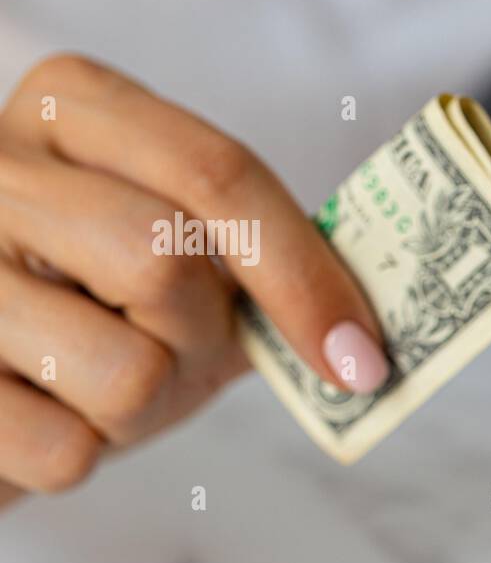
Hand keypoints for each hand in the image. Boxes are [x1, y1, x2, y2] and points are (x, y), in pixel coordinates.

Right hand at [0, 54, 387, 507]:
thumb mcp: (186, 257)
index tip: (361, 357)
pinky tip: (38, 414)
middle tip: (178, 348)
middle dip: (201, 335)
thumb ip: (269, 262)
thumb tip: (379, 326)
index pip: (217, 172)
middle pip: (164, 262)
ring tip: (91, 380)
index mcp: (72, 107)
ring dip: (141, 407)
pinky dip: (80, 455)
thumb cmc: (102, 305)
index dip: (304, 272)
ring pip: (126, 371)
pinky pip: (64, 451)